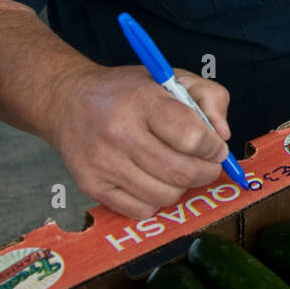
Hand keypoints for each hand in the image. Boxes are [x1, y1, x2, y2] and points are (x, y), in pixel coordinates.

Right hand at [45, 64, 231, 219]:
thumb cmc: (126, 91)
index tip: (216, 146)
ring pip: (165, 196)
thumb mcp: (170, 77)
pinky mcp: (91, 186)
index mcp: (141, 100)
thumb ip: (208, 97)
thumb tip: (222, 136)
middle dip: (206, 172)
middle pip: (181, 172)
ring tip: (177, 169)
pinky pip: (141, 210)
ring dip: (181, 187)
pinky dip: (155, 200)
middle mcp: (118, 133)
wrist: (67, 102)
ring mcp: (102, 163)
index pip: (191, 137)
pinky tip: (152, 180)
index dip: (213, 147)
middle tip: (207, 165)